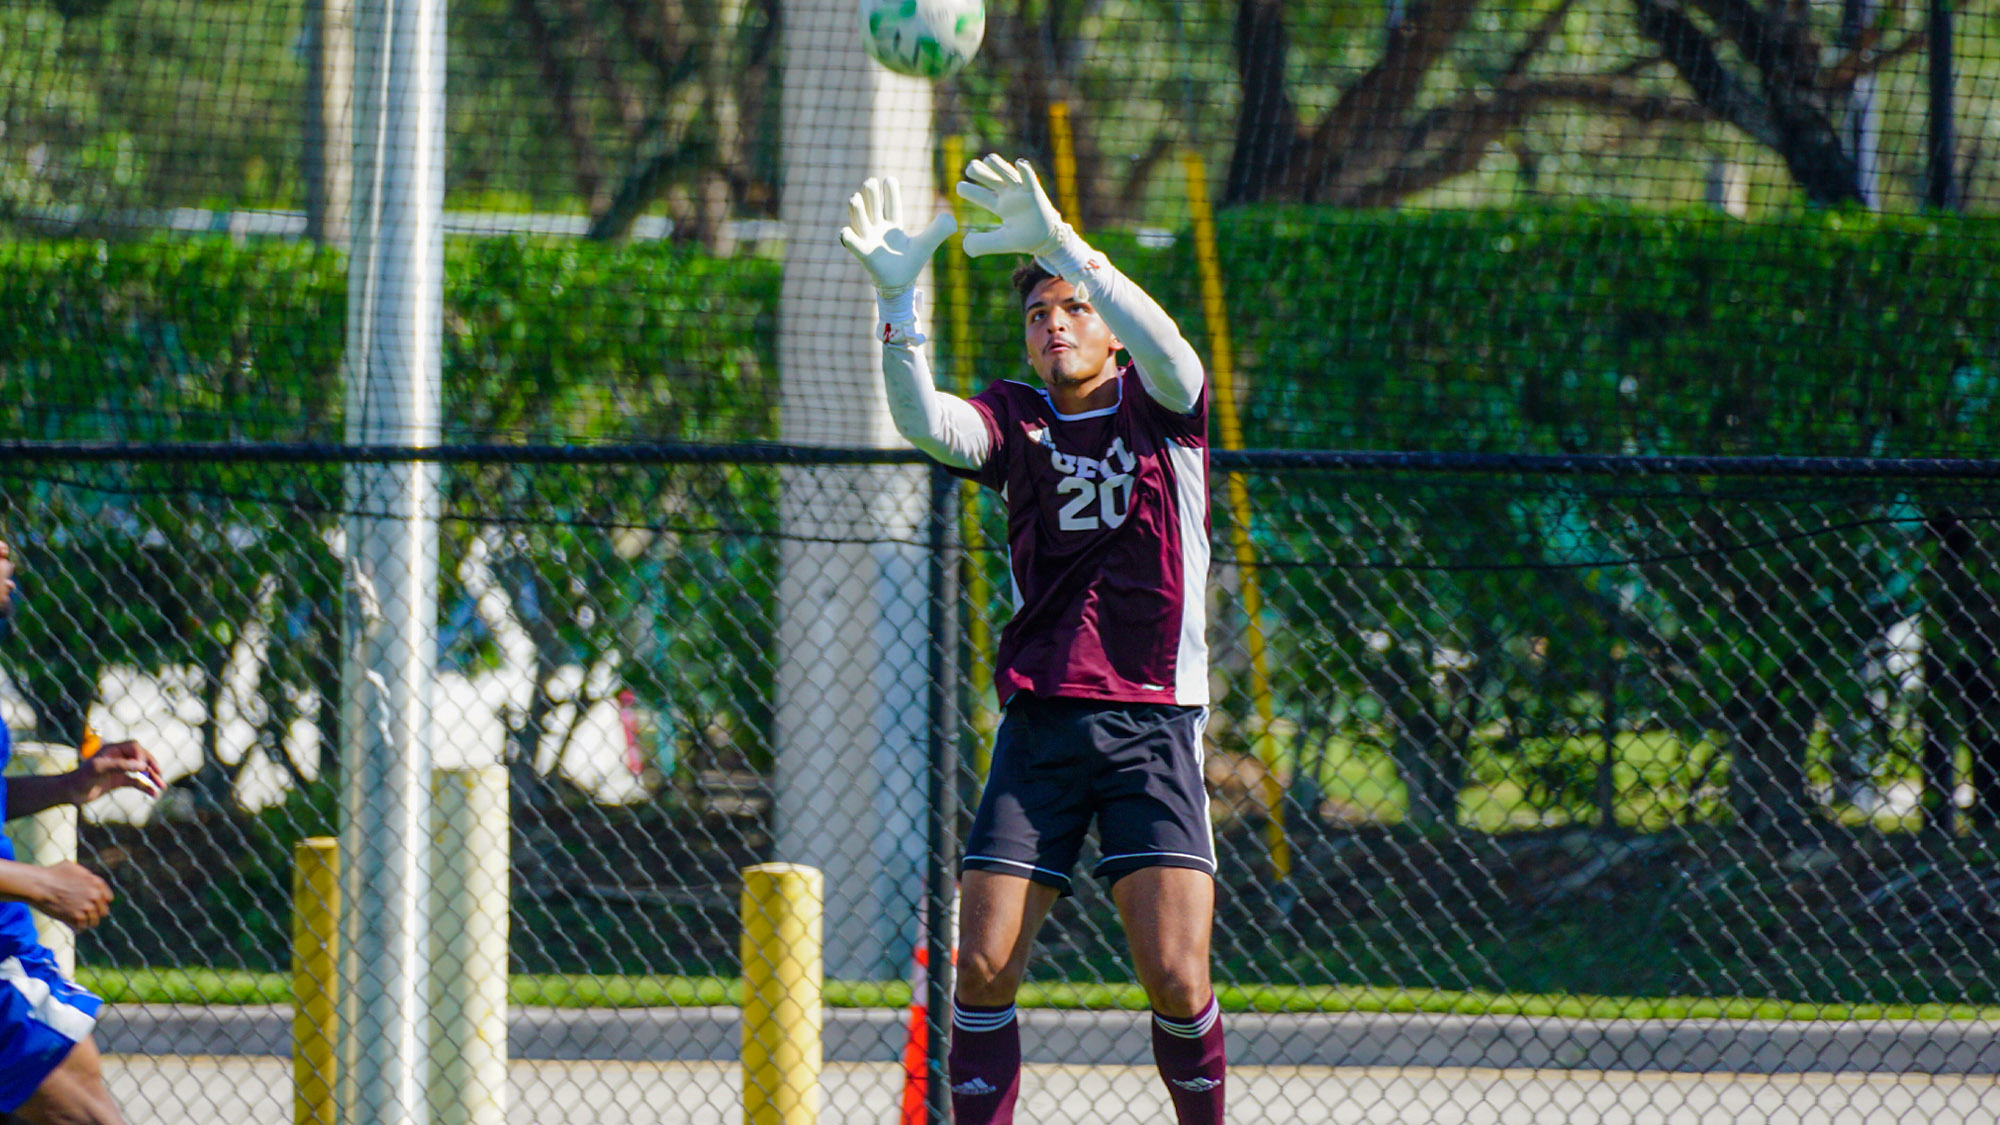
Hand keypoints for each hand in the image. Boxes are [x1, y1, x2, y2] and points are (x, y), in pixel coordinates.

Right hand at [34, 862, 111, 929]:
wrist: (39, 885)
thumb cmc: (51, 874)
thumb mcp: (72, 867)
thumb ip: (84, 874)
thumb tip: (87, 877)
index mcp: (96, 883)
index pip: (108, 898)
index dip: (100, 903)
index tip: (94, 906)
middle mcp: (95, 895)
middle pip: (103, 912)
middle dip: (95, 913)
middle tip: (85, 915)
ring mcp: (87, 907)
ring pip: (94, 922)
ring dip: (86, 923)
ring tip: (79, 922)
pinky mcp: (76, 917)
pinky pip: (82, 928)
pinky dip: (77, 928)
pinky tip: (72, 926)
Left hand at [71, 740, 163, 802]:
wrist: (71, 792)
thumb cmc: (82, 777)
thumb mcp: (100, 768)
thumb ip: (121, 765)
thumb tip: (142, 766)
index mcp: (113, 750)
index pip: (134, 747)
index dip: (141, 755)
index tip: (142, 767)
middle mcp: (118, 758)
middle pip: (141, 758)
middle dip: (152, 766)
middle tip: (160, 774)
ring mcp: (120, 770)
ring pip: (141, 771)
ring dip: (152, 778)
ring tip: (162, 786)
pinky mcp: (119, 781)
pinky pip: (137, 783)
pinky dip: (146, 788)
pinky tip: (153, 794)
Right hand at [839, 176, 956, 293]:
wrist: (900, 287)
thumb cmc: (910, 263)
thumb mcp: (926, 244)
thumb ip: (939, 230)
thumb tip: (952, 219)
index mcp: (893, 225)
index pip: (891, 205)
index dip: (890, 193)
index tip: (889, 179)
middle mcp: (878, 230)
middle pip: (872, 208)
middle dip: (870, 195)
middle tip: (870, 181)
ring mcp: (869, 241)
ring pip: (859, 221)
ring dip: (856, 210)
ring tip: (854, 198)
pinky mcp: (863, 255)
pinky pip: (853, 244)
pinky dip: (848, 238)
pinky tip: (846, 232)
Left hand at [955, 155, 1066, 258]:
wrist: (1046, 241)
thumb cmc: (1024, 238)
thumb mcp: (1000, 242)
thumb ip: (982, 244)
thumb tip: (965, 245)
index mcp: (999, 205)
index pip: (981, 195)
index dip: (970, 190)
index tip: (959, 187)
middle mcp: (1008, 195)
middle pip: (992, 180)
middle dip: (981, 172)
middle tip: (970, 168)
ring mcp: (1022, 192)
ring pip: (1008, 175)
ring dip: (999, 166)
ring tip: (988, 159)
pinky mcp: (1035, 193)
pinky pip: (1030, 179)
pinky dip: (1025, 171)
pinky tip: (1019, 163)